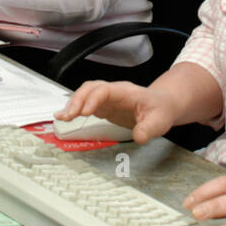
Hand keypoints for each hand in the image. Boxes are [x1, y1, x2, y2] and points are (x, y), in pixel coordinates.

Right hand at [57, 80, 177, 144]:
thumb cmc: (161, 109)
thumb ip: (149, 129)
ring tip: (61, 117)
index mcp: (125, 92)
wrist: (163, 105)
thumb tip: (139, 137)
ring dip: (72, 104)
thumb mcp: (159, 121)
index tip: (85, 112)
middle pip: (90, 89)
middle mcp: (113, 92)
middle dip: (76, 101)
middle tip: (67, 116)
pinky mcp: (104, 107)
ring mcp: (107, 99)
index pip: (104, 90)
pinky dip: (74, 110)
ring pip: (84, 94)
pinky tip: (65, 117)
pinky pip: (85, 104)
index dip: (92, 99)